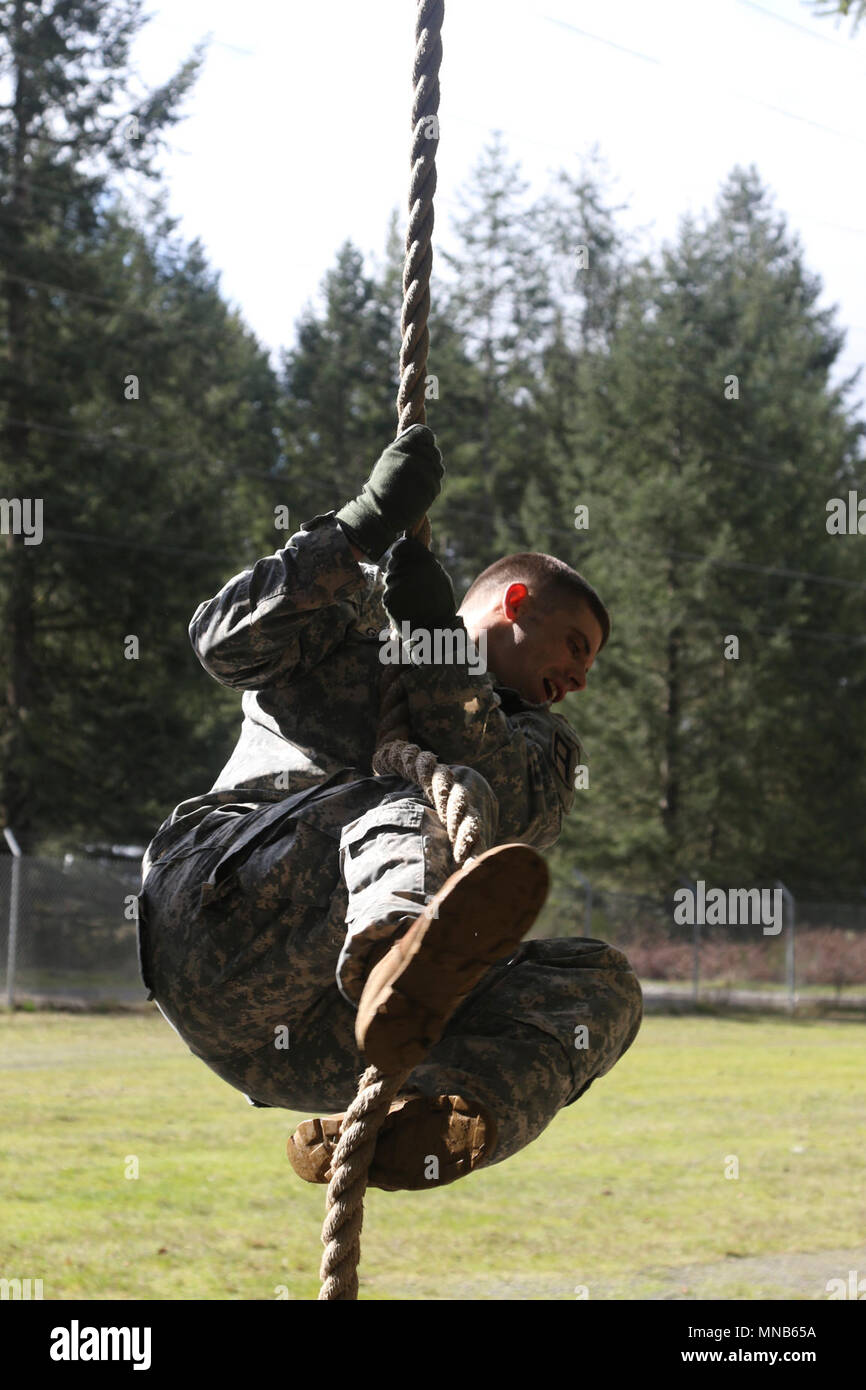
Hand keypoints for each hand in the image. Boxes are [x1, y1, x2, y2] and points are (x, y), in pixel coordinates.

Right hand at [336, 425, 443, 561]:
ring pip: (438, 467)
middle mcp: (412, 458)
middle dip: (429, 459)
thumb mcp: (388, 461)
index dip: (426, 440)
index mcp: (399, 448)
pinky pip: (437, 482)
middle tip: (417, 471)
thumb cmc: (382, 487)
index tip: (423, 447)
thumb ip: (405, 448)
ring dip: (430, 474)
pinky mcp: (431, 488)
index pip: (423, 433)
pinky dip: (430, 487)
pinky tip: (417, 493)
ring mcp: (423, 473)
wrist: (379, 513)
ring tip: (416, 483)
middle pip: (433, 451)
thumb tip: (425, 442)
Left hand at [383, 536, 456, 628]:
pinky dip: (393, 599)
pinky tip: (405, 607)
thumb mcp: (440, 578)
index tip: (400, 554)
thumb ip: (425, 562)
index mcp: (424, 561)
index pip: (402, 546)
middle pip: (394, 563)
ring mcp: (396, 584)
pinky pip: (388, 593)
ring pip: (390, 578)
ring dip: (396, 585)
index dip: (400, 549)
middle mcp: (408, 570)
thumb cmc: (440, 604)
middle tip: (410, 584)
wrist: (433, 630)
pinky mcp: (388, 598)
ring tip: (410, 598)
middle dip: (398, 570)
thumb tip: (412, 549)